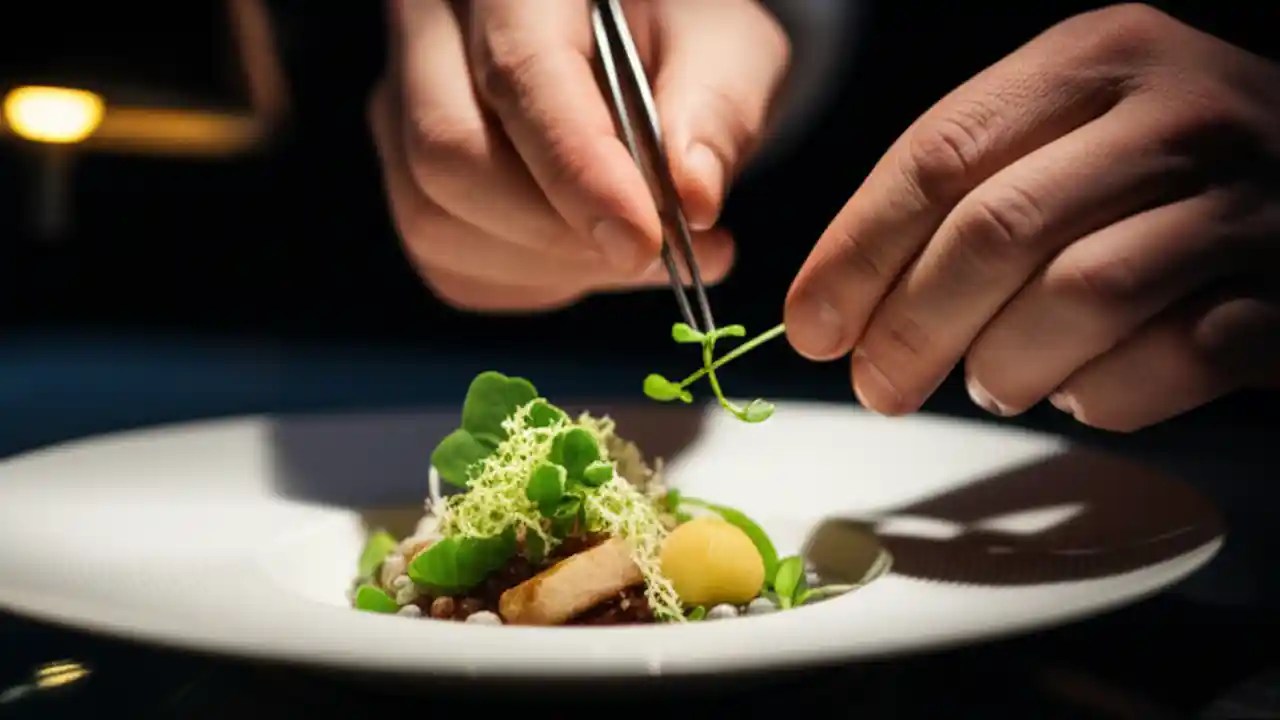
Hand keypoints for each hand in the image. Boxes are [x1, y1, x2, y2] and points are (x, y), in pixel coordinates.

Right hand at [370, 0, 789, 311]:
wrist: (649, 56)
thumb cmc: (687, 42)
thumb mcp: (730, 53)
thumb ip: (716, 115)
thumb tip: (691, 200)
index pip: (520, 75)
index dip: (579, 171)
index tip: (644, 241)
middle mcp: (434, 29)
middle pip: (450, 153)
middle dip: (560, 231)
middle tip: (657, 253)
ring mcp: (403, 105)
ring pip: (435, 218)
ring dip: (550, 265)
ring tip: (639, 253)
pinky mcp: (406, 177)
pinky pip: (446, 261)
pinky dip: (531, 281)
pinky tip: (588, 255)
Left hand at [784, 4, 1279, 431]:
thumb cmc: (1163, 175)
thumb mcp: (1071, 133)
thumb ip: (971, 188)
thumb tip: (840, 304)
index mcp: (1099, 57)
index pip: (939, 155)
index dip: (858, 252)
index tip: (812, 326)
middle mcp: (1177, 115)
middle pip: (996, 232)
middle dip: (910, 327)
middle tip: (876, 384)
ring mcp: (1246, 201)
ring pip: (1078, 297)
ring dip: (1006, 364)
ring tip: (991, 381)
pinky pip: (1173, 359)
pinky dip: (1103, 395)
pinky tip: (1081, 388)